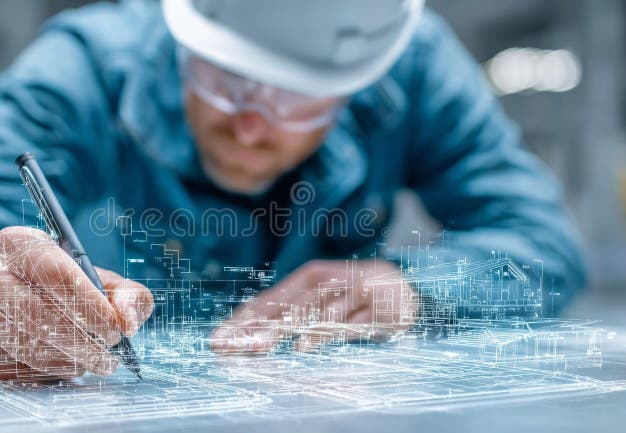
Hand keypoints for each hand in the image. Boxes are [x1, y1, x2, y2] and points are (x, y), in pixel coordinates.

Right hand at [0, 226, 152, 380]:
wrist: (31, 307)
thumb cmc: (75, 294)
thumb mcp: (109, 285)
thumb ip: (130, 297)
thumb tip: (126, 319)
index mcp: (18, 243)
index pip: (56, 275)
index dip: (90, 307)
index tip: (115, 330)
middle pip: (35, 314)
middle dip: (80, 341)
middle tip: (108, 357)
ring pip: (23, 345)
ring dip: (66, 360)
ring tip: (91, 362)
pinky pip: (9, 368)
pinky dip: (45, 373)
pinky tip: (64, 366)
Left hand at [210, 259, 416, 353]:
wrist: (406, 290)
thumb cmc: (355, 297)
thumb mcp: (323, 300)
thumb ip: (293, 312)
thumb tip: (252, 326)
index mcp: (308, 278)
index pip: (268, 301)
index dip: (242, 321)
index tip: (219, 339)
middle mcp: (325, 282)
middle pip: (283, 306)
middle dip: (253, 327)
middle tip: (228, 345)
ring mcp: (349, 292)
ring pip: (311, 312)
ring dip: (283, 330)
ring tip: (258, 346)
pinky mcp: (372, 307)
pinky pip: (344, 323)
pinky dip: (323, 334)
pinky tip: (303, 346)